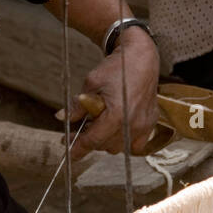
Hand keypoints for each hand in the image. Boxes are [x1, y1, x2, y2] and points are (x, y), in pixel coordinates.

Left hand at [68, 29, 159, 160]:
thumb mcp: (91, 84)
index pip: (93, 140)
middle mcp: (132, 124)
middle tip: (77, 132)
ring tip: (96, 127)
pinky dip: (123, 141)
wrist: (141, 58)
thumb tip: (61, 118)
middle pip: (104, 145)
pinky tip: (115, 130)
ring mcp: (143, 125)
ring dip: (105, 141)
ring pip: (119, 146)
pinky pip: (135, 144)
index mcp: (116, 115)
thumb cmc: (115, 68)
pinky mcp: (151, 123)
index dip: (78, 149)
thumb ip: (77, 105)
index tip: (68, 154)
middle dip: (90, 141)